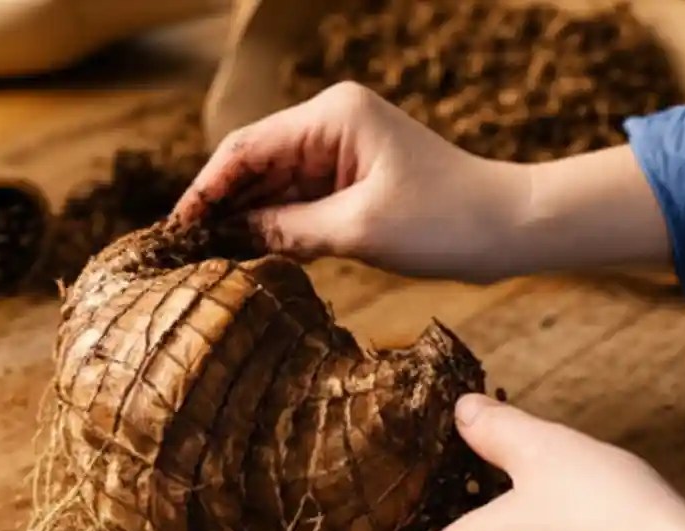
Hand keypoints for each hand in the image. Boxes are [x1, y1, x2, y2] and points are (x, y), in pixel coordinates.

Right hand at [173, 82, 528, 281]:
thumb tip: (231, 238)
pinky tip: (247, 256)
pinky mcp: (351, 180)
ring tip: (206, 260)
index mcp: (332, 116)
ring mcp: (341, 152)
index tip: (174, 228)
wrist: (510, 228)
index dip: (204, 189)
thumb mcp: (358, 230)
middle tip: (181, 252)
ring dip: (243, 219)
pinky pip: (297, 201)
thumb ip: (287, 230)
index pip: (245, 148)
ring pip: (272, 185)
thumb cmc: (446, 220)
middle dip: (219, 205)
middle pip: (253, 164)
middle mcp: (331, 125)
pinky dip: (274, 226)